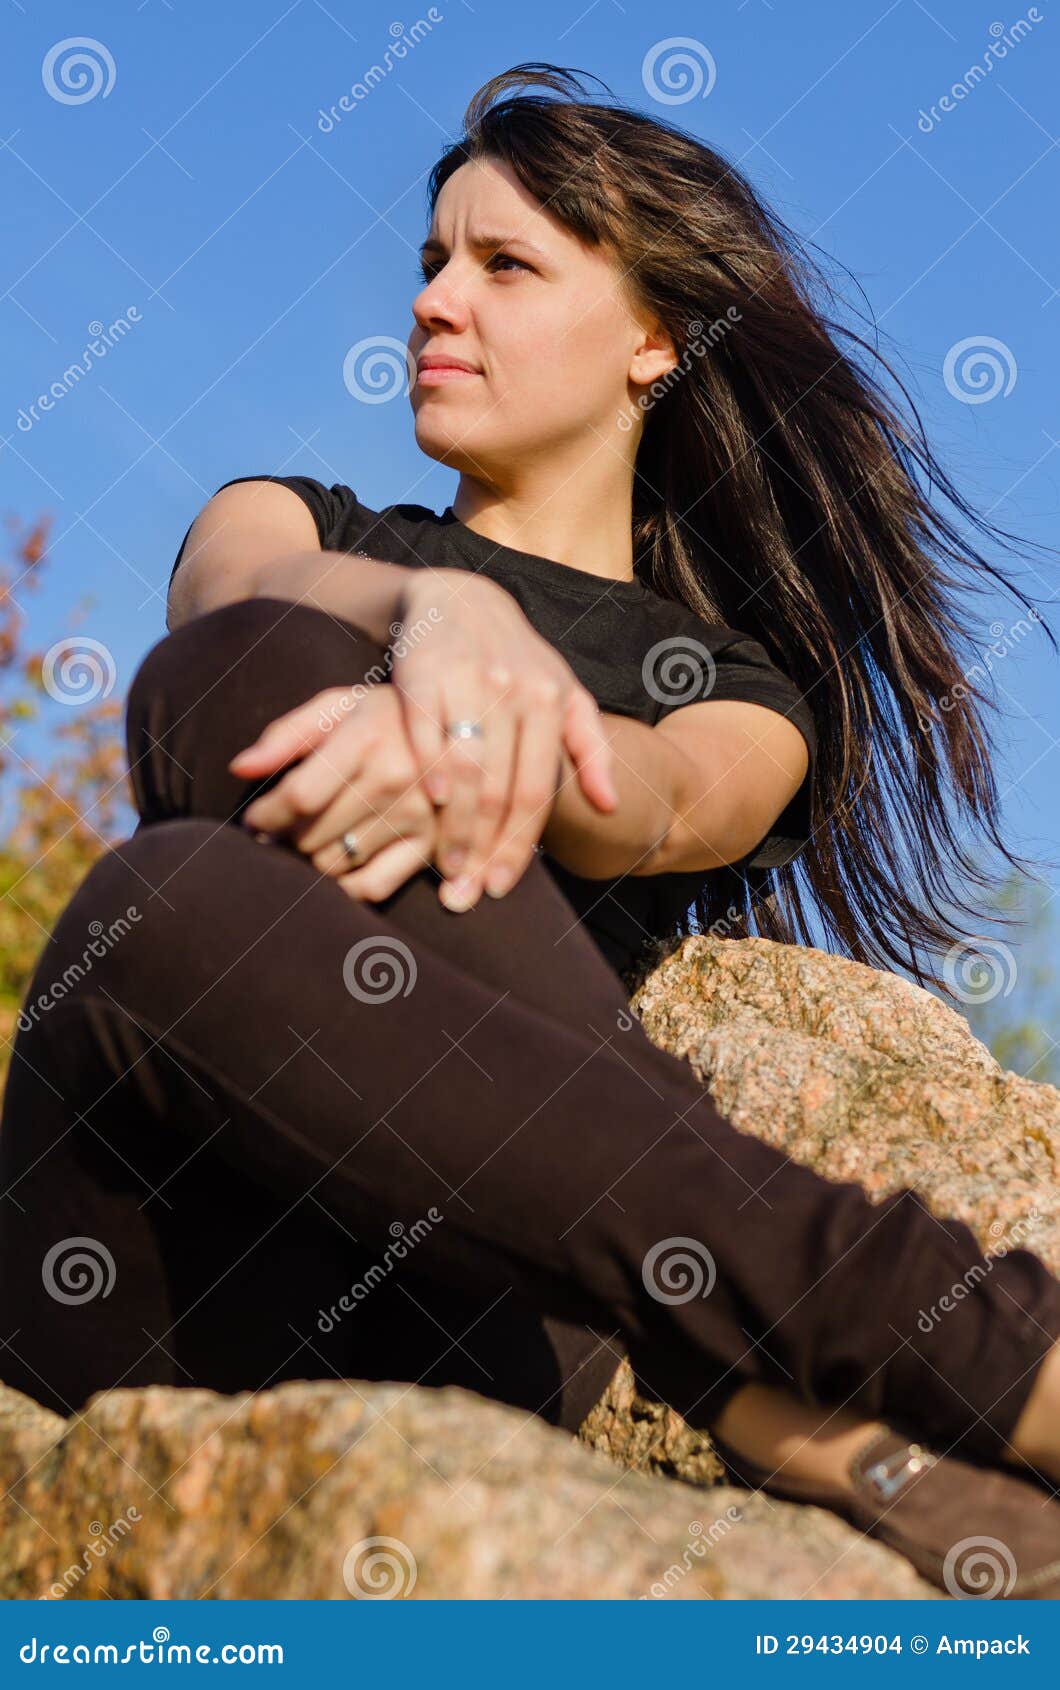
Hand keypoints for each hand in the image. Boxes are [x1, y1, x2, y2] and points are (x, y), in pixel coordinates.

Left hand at [229, 683, 439, 901]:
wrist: (451, 728)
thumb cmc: (377, 717)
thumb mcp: (333, 707)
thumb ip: (284, 735)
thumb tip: (239, 769)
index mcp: (366, 737)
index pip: (300, 795)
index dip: (265, 815)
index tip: (253, 820)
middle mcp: (395, 778)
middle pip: (312, 835)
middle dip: (281, 839)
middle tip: (274, 834)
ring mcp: (417, 815)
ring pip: (334, 863)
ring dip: (307, 861)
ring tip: (302, 844)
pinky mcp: (430, 844)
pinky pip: (372, 887)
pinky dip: (342, 888)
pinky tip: (333, 868)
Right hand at [389, 568, 617, 907]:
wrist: (459, 599)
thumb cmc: (517, 661)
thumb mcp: (564, 694)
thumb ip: (590, 748)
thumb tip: (610, 806)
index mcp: (549, 703)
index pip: (535, 792)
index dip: (518, 846)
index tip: (499, 888)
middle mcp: (511, 692)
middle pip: (499, 791)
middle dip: (482, 851)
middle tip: (466, 894)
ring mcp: (466, 681)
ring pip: (463, 772)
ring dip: (453, 828)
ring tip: (445, 870)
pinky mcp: (421, 673)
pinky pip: (424, 737)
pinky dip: (427, 776)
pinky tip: (426, 812)